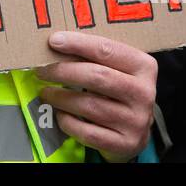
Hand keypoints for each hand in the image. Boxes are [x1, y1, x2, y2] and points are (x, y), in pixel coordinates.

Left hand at [36, 32, 157, 161]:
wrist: (135, 132)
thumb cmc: (119, 92)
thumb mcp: (117, 70)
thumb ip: (95, 56)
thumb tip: (57, 44)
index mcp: (144, 67)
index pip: (107, 50)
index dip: (78, 44)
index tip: (54, 41)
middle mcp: (144, 93)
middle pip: (97, 76)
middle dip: (63, 71)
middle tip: (42, 70)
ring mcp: (136, 121)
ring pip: (89, 105)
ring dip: (60, 97)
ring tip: (46, 92)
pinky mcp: (124, 144)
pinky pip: (86, 132)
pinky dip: (67, 121)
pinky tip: (60, 113)